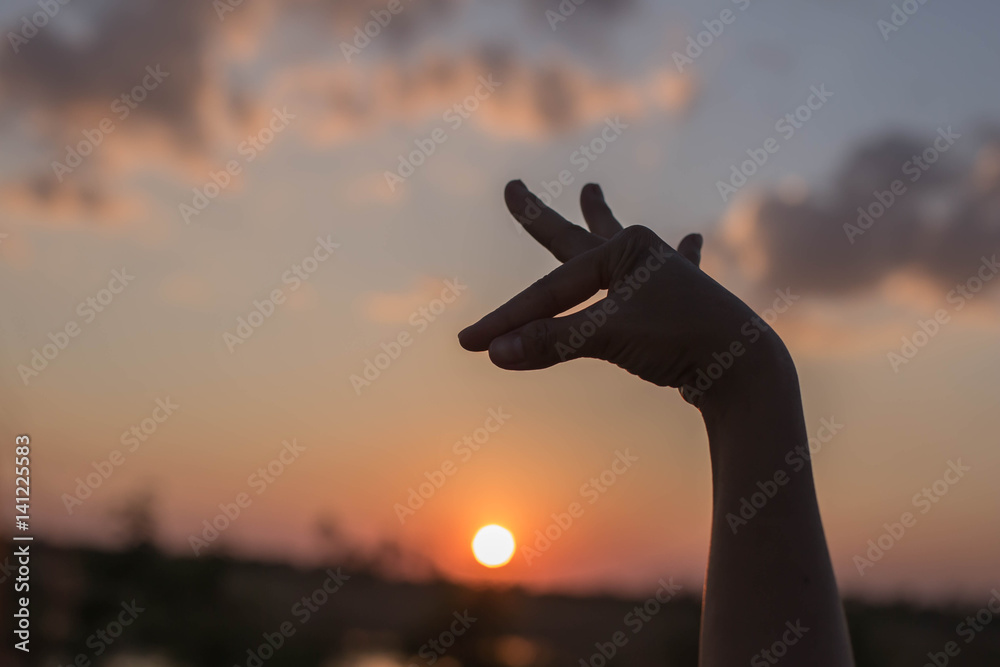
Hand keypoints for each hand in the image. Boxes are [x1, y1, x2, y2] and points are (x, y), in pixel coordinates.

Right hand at [458, 180, 790, 407]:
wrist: (746, 366)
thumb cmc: (680, 339)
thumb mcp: (607, 337)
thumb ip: (551, 341)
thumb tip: (494, 353)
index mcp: (621, 249)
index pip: (549, 290)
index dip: (506, 318)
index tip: (468, 343)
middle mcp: (641, 252)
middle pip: (574, 236)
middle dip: (540, 215)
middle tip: (512, 187)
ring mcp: (665, 273)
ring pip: (621, 243)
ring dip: (603, 218)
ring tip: (591, 189)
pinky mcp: (686, 300)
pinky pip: (680, 270)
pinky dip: (684, 255)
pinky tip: (694, 237)